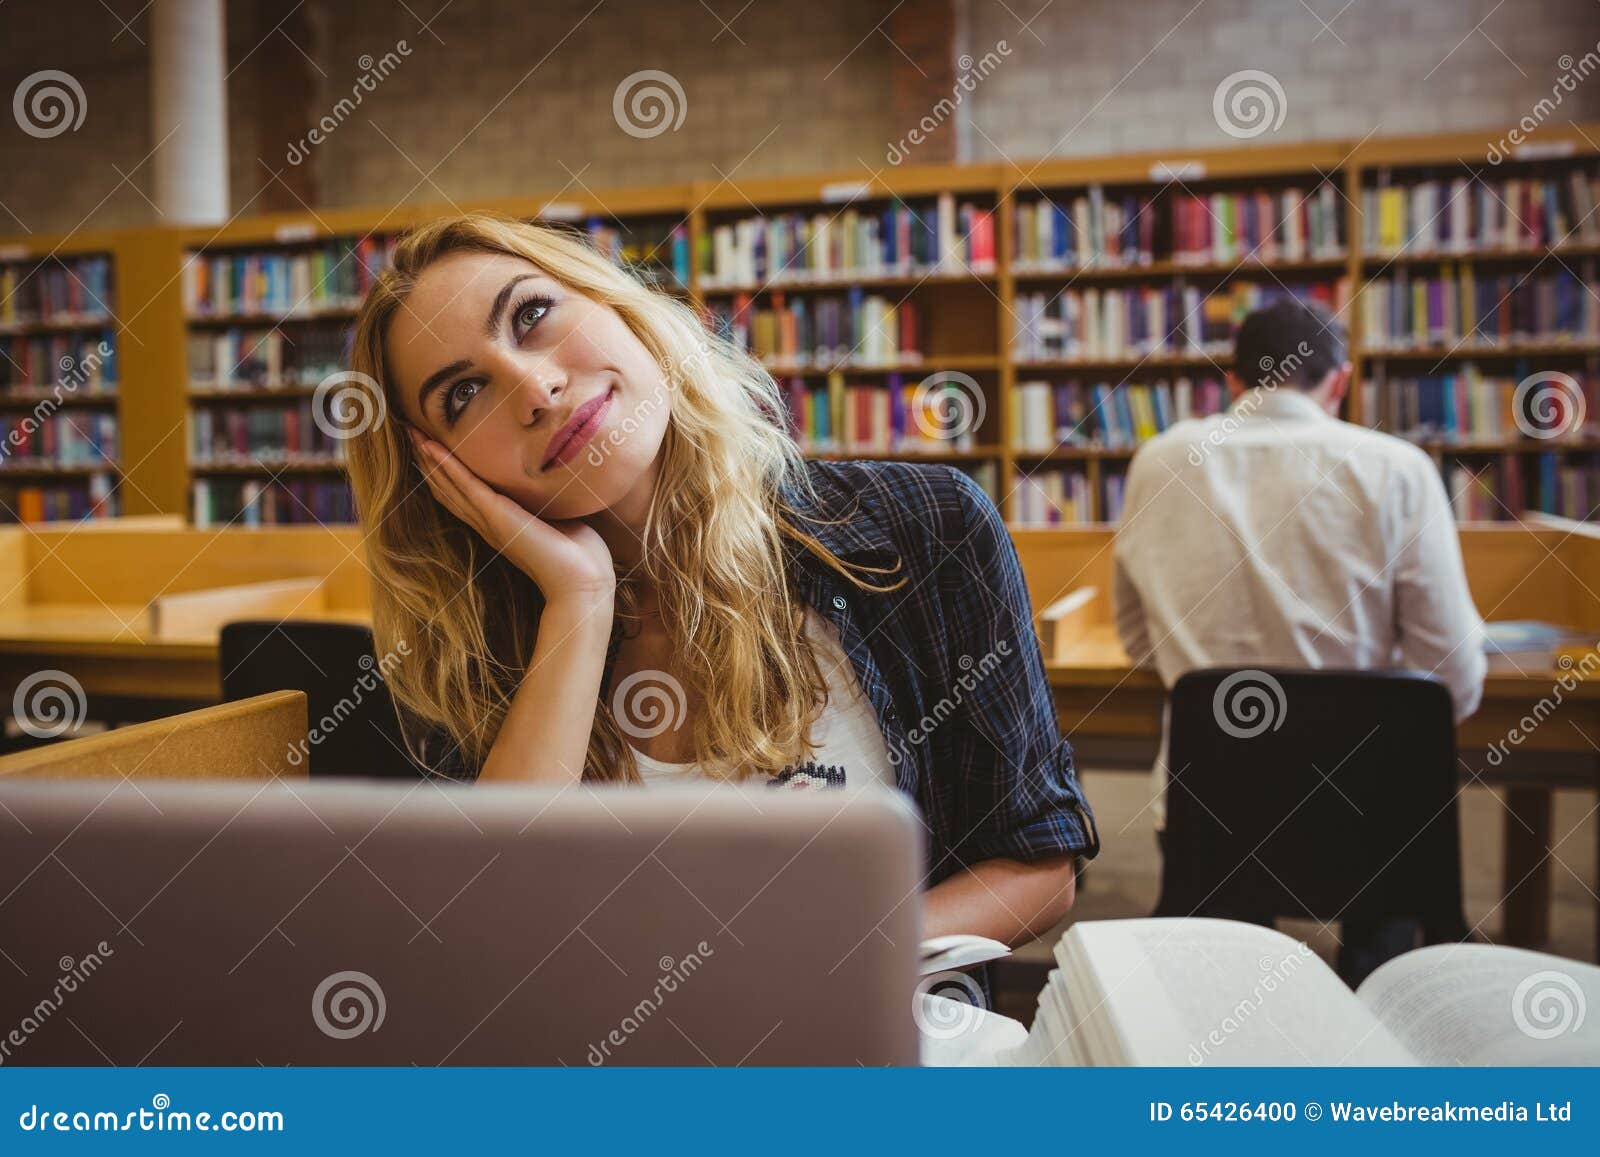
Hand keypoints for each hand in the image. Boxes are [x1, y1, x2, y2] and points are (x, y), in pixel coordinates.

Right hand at [409, 430, 614, 604]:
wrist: (583, 581)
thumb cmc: (580, 556)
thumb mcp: (560, 520)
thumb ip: (549, 504)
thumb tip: (560, 483)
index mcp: (501, 525)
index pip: (464, 494)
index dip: (445, 471)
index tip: (431, 446)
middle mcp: (489, 524)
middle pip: (448, 488)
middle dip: (428, 461)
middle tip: (408, 433)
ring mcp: (490, 520)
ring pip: (450, 484)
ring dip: (430, 458)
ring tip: (411, 434)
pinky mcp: (498, 517)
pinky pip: (466, 486)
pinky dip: (448, 466)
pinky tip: (430, 448)